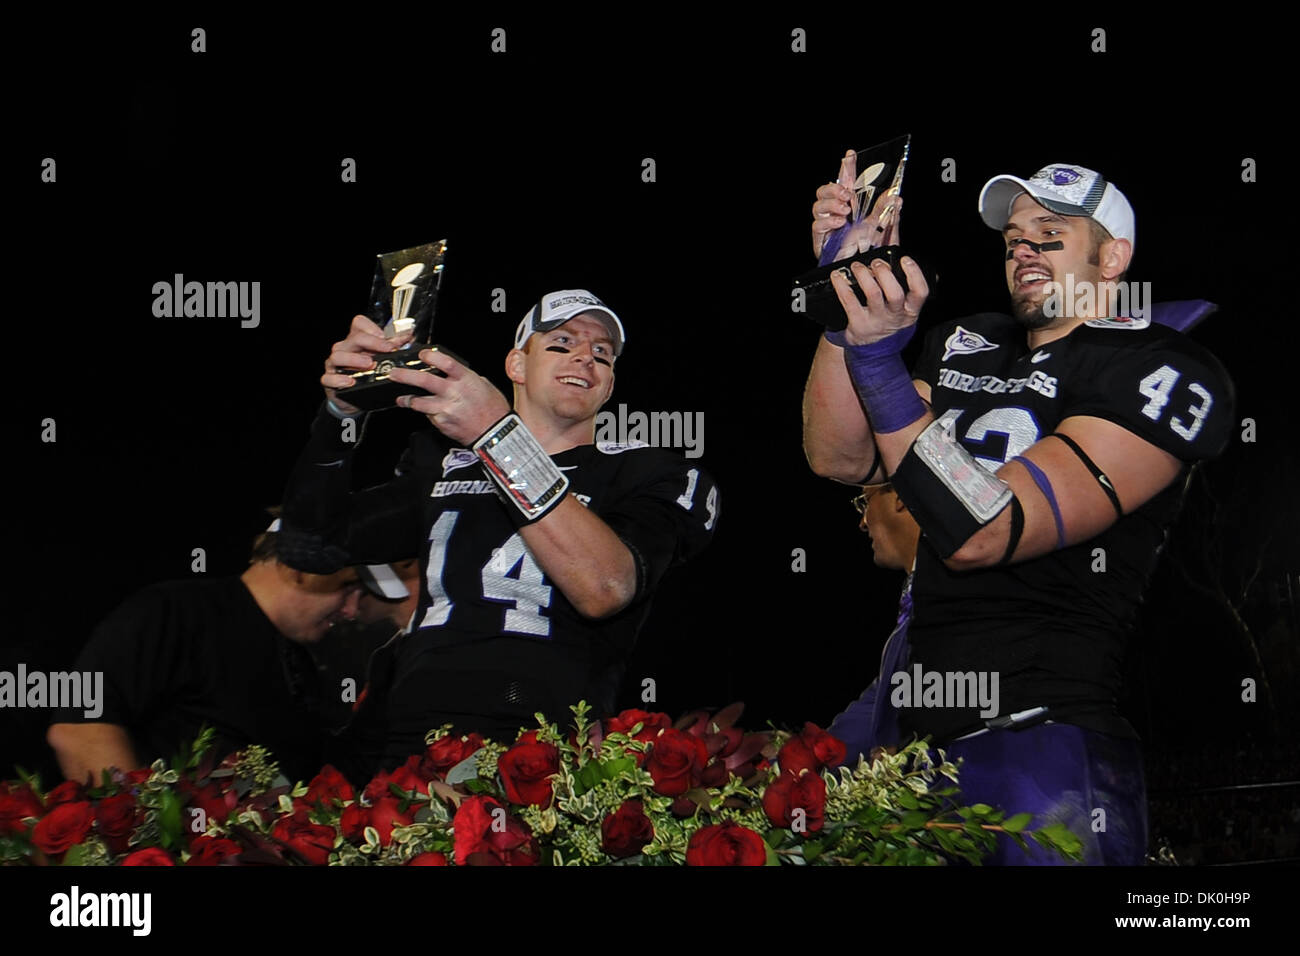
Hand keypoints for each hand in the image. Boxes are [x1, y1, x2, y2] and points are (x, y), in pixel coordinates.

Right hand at [322, 314, 413, 413]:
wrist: (354, 398)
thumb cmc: (368, 375)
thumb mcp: (381, 360)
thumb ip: (392, 348)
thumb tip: (408, 338)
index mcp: (357, 341)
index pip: (359, 324)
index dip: (371, 327)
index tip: (385, 336)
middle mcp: (344, 349)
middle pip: (353, 338)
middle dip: (372, 342)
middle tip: (387, 349)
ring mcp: (335, 364)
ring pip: (338, 356)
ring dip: (354, 359)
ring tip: (369, 364)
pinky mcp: (329, 380)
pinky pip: (329, 378)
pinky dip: (339, 379)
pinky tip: (350, 382)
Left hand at [389, 348, 510, 444]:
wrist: (495, 433)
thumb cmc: (493, 408)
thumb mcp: (483, 385)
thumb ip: (465, 377)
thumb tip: (452, 372)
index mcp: (466, 379)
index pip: (445, 363)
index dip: (431, 356)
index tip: (422, 354)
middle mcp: (453, 392)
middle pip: (424, 380)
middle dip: (405, 375)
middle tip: (394, 373)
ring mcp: (445, 408)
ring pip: (418, 402)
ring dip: (407, 399)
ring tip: (400, 398)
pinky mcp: (442, 422)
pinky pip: (428, 415)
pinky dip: (424, 412)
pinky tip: (423, 411)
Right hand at [811, 150, 903, 259]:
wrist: (862, 275)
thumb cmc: (870, 252)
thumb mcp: (884, 230)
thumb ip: (888, 213)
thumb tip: (896, 196)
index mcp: (851, 206)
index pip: (846, 182)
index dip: (846, 167)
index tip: (850, 155)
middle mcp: (836, 213)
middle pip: (824, 190)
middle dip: (833, 188)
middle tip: (846, 194)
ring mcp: (827, 226)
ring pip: (817, 205)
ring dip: (830, 204)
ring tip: (845, 211)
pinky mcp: (821, 240)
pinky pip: (817, 225)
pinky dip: (828, 221)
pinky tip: (839, 223)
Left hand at [829, 254, 927, 346]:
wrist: (874, 347)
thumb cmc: (890, 318)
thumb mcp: (905, 306)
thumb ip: (908, 282)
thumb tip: (912, 252)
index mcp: (910, 309)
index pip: (920, 292)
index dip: (914, 274)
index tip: (905, 259)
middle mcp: (895, 316)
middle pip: (895, 293)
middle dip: (885, 274)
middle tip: (876, 263)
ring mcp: (877, 321)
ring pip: (873, 295)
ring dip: (864, 276)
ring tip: (857, 266)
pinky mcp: (858, 324)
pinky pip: (849, 302)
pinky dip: (842, 286)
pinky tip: (837, 276)